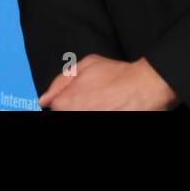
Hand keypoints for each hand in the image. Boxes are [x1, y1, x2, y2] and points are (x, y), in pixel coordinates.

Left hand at [38, 55, 180, 110]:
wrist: (145, 86)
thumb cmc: (117, 74)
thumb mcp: (86, 65)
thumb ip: (60, 82)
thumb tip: (44, 99)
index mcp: (66, 102)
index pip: (55, 108)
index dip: (66, 102)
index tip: (75, 98)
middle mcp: (75, 114)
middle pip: (66, 114)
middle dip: (76, 108)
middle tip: (92, 101)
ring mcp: (90, 120)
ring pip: (79, 117)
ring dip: (88, 110)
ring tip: (103, 104)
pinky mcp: (105, 125)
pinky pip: (92, 120)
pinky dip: (102, 112)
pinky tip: (110, 107)